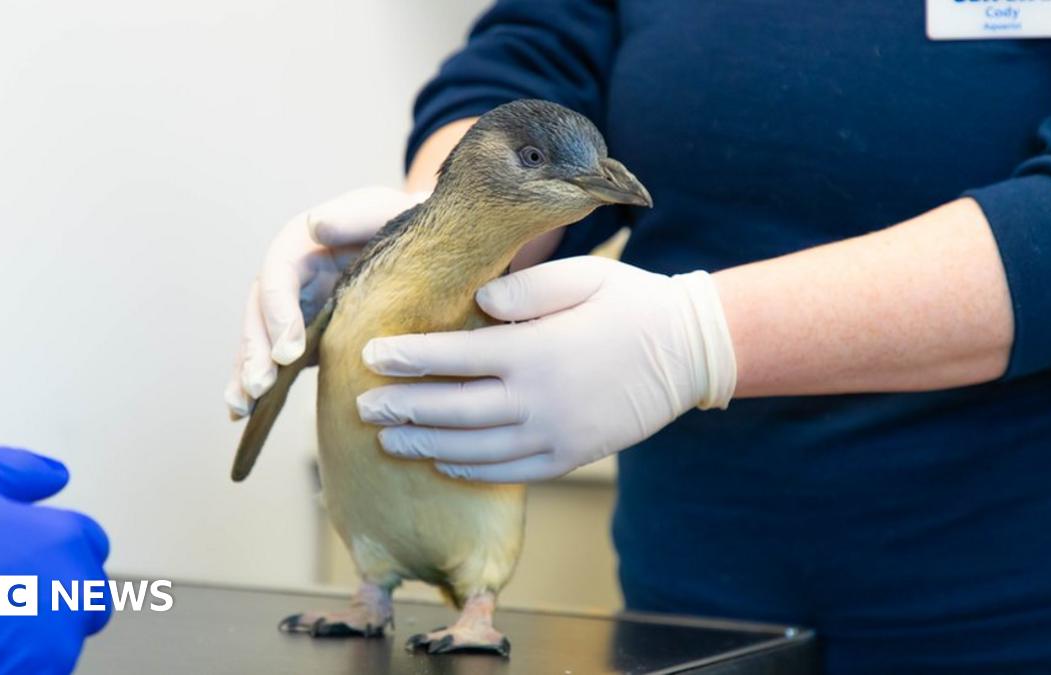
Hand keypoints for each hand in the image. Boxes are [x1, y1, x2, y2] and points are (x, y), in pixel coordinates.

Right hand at [225, 186, 428, 417]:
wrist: (423, 252)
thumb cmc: (404, 227)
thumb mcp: (385, 212)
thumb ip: (354, 215)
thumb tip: (315, 225)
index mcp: (304, 244)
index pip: (279, 273)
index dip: (278, 310)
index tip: (289, 349)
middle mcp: (290, 277)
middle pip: (259, 311)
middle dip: (255, 349)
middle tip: (260, 386)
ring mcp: (293, 308)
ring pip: (258, 339)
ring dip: (245, 371)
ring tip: (241, 407)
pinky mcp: (302, 336)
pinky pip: (273, 359)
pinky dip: (255, 384)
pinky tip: (243, 414)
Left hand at [356, 257, 736, 481]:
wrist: (689, 351)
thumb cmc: (630, 303)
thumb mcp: (584, 275)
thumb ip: (526, 287)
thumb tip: (477, 303)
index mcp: (535, 350)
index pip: (453, 356)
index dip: (407, 358)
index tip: (370, 356)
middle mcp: (538, 399)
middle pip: (453, 409)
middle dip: (402, 409)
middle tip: (362, 407)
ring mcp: (554, 434)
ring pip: (473, 449)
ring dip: (425, 445)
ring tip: (388, 441)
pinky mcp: (569, 456)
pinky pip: (509, 472)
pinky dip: (470, 471)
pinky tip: (443, 462)